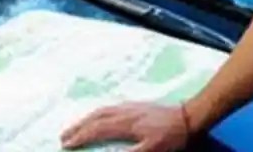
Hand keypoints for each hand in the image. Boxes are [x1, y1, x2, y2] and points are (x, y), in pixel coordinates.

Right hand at [60, 101, 191, 151]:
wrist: (188, 116)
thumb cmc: (171, 136)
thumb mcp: (151, 149)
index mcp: (125, 123)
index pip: (96, 129)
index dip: (80, 137)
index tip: (66, 144)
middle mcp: (124, 112)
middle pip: (95, 117)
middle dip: (78, 127)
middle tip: (64, 136)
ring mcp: (129, 106)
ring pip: (101, 110)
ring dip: (86, 119)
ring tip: (76, 127)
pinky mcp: (136, 105)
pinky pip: (110, 107)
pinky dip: (98, 113)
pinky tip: (99, 116)